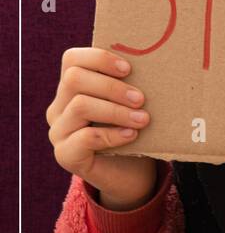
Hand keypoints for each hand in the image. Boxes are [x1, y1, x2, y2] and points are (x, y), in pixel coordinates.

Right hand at [47, 47, 157, 209]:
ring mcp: (59, 131)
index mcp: (73, 89)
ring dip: (116, 111)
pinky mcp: (65, 155)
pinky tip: (132, 135)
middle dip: (112, 87)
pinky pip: (84, 138)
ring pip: (79, 106)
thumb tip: (158, 65)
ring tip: (143, 119)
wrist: (131, 174)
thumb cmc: (134, 132)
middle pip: (74, 79)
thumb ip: (132, 85)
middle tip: (141, 99)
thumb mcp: (132, 105)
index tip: (129, 69)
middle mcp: (60, 107)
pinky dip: (112, 134)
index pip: (72, 59)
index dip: (99, 58)